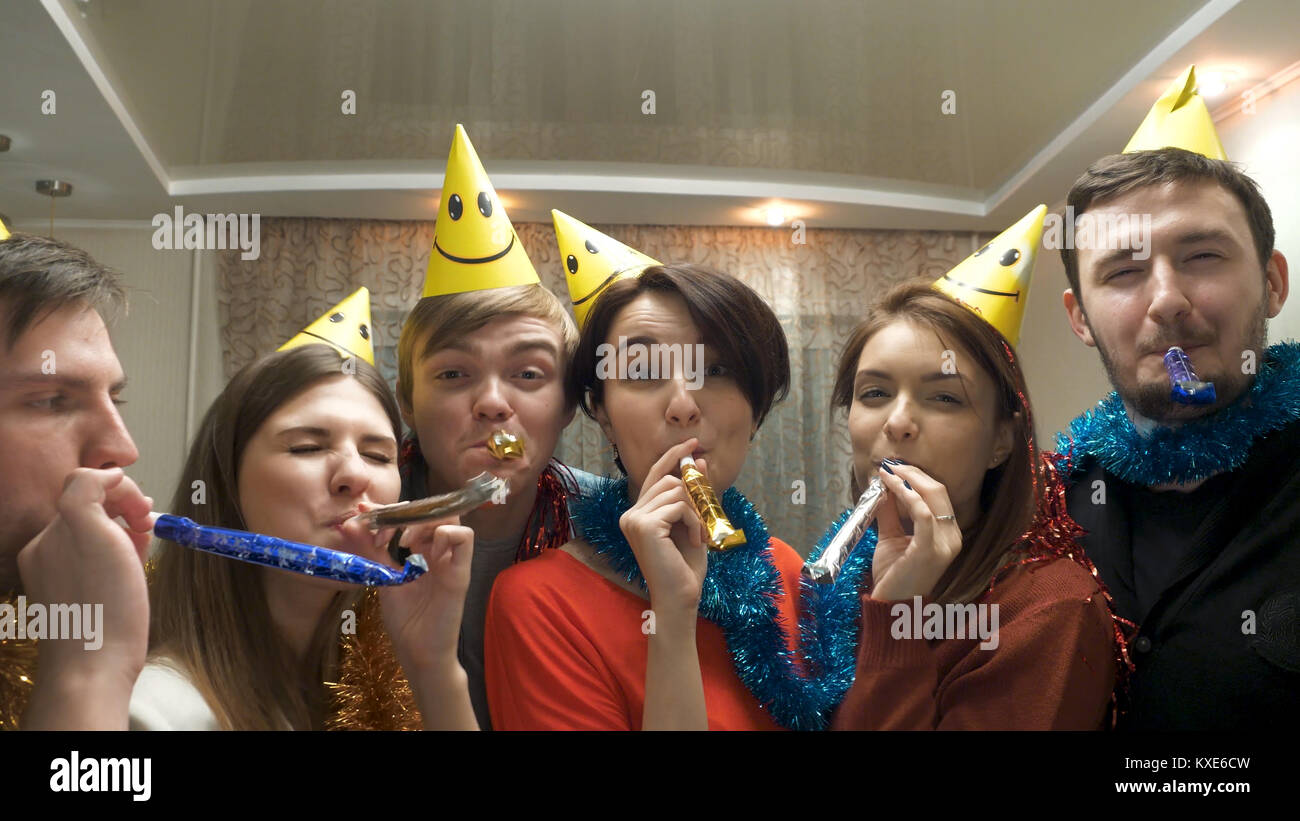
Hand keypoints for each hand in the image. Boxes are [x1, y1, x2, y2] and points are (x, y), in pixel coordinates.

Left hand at [17, 468, 152, 728]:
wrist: (97, 666)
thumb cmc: (104, 606)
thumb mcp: (94, 532)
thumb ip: (87, 491)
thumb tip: (105, 474)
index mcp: (48, 535)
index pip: (86, 488)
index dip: (122, 491)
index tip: (144, 510)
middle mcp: (49, 552)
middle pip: (93, 510)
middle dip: (126, 510)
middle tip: (149, 525)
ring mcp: (62, 576)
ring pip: (99, 535)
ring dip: (126, 532)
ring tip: (144, 546)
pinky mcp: (79, 597)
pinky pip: (100, 562)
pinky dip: (121, 556)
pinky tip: (135, 568)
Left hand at [339, 510, 472, 673]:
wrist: (417, 653)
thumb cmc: (404, 619)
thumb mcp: (382, 578)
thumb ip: (369, 550)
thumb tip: (348, 523)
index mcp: (422, 552)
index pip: (412, 516)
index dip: (391, 510)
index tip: (365, 516)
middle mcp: (438, 552)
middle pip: (433, 511)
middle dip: (405, 513)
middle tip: (382, 533)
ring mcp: (451, 561)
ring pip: (451, 518)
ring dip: (424, 522)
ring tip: (404, 542)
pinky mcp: (461, 572)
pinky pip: (464, 538)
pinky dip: (445, 534)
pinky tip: (424, 552)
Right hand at [618, 438, 708, 615]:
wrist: (680, 598)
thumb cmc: (685, 566)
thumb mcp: (691, 524)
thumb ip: (692, 494)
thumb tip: (697, 460)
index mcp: (637, 514)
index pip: (654, 475)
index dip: (673, 457)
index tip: (692, 444)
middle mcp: (630, 514)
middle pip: (668, 481)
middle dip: (694, 496)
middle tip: (707, 519)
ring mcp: (634, 519)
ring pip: (676, 491)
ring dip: (696, 512)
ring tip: (700, 535)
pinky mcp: (645, 526)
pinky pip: (680, 506)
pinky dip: (695, 521)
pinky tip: (695, 540)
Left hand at [869, 463, 962, 601]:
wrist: (891, 606)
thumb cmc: (894, 575)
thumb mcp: (891, 537)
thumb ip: (890, 513)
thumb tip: (882, 485)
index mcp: (948, 534)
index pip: (938, 495)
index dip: (917, 477)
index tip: (894, 466)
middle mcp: (953, 537)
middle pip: (938, 491)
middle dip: (912, 473)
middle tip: (889, 464)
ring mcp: (945, 544)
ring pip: (932, 497)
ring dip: (907, 480)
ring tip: (887, 471)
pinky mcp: (931, 549)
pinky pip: (922, 513)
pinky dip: (906, 495)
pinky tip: (890, 487)